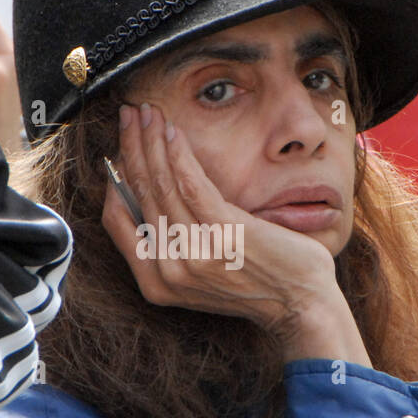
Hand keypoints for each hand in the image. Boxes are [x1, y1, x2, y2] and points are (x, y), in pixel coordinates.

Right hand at [103, 102, 369, 364]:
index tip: (122, 149)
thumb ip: (173, 244)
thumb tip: (152, 194)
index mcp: (156, 284)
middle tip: (129, 114)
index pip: (117, 221)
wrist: (301, 305)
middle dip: (130, 147)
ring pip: (160, 184)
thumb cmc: (257, 283)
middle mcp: (168, 271)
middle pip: (138, 194)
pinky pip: (190, 184)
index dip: (116, 180)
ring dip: (150, 140)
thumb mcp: (202, 273)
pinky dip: (177, 153)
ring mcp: (194, 254)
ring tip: (147, 112)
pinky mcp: (222, 233)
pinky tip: (171, 130)